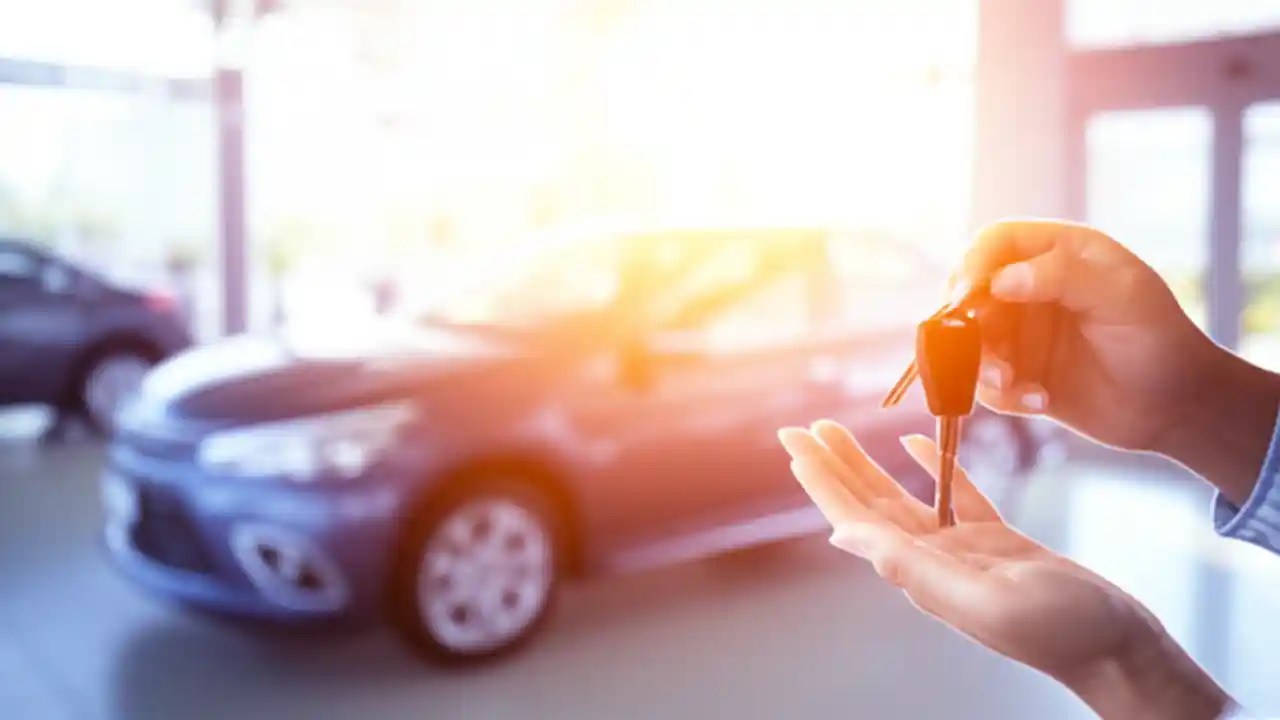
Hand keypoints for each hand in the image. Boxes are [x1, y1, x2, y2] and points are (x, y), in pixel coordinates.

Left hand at [778, 420, 1230, 719]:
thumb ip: (912, 567)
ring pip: (903, 496)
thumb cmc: (1062, 631)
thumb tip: (843, 538)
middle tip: (797, 428)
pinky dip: (932, 466)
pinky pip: (954, 495)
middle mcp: (933, 561)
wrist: (1119, 648)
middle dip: (832, 465)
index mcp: (922, 573)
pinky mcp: (998, 541)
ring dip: (868, 463)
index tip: (795, 446)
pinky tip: (912, 441)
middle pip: (869, 504)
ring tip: (837, 430)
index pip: (857, 519)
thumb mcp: (981, 599)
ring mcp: (964, 550)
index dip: (824, 482)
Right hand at [957, 219, 1279, 503]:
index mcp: (1059, 253)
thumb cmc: (1159, 340)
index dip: (973, 263)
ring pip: (969, 341)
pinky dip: (1001, 395)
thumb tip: (999, 280)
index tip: (969, 296)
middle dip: (968, 324)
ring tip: (1009, 383)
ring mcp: (1022, 333)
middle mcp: (1031, 289)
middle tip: (983, 351)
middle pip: (969, 293)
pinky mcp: (1019, 374)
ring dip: (980, 364)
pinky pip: (985, 382)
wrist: (1177, 408)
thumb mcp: (1122, 298)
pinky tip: (1039, 402)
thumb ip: (1063, 277)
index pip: (994, 242)